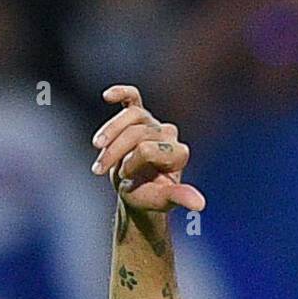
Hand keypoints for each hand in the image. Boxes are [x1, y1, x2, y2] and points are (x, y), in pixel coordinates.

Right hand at [91, 84, 205, 213]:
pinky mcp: (139, 116)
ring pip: (132, 116)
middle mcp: (169, 135)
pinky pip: (132, 98)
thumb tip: (200, 205)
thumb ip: (178, 197)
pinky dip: (121, 93)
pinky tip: (108, 96)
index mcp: (178, 154)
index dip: (131, 163)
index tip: (125, 179)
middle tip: (100, 171)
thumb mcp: (160, 200)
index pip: (148, 148)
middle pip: (137, 133)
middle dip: (116, 153)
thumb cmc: (149, 198)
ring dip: (110, 132)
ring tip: (97, 148)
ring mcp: (154, 124)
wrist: (137, 193)